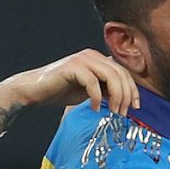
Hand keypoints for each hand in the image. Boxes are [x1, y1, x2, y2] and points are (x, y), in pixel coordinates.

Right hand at [0, 52, 139, 132]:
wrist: (34, 90)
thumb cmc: (60, 91)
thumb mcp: (89, 91)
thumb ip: (105, 90)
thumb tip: (124, 99)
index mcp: (97, 59)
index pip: (123, 71)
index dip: (133, 89)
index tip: (135, 107)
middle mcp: (91, 55)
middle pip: (120, 73)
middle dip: (126, 95)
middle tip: (123, 113)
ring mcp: (81, 59)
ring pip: (110, 75)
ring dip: (116, 96)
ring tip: (113, 111)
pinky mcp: (72, 67)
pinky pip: (92, 82)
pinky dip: (96, 97)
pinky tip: (94, 108)